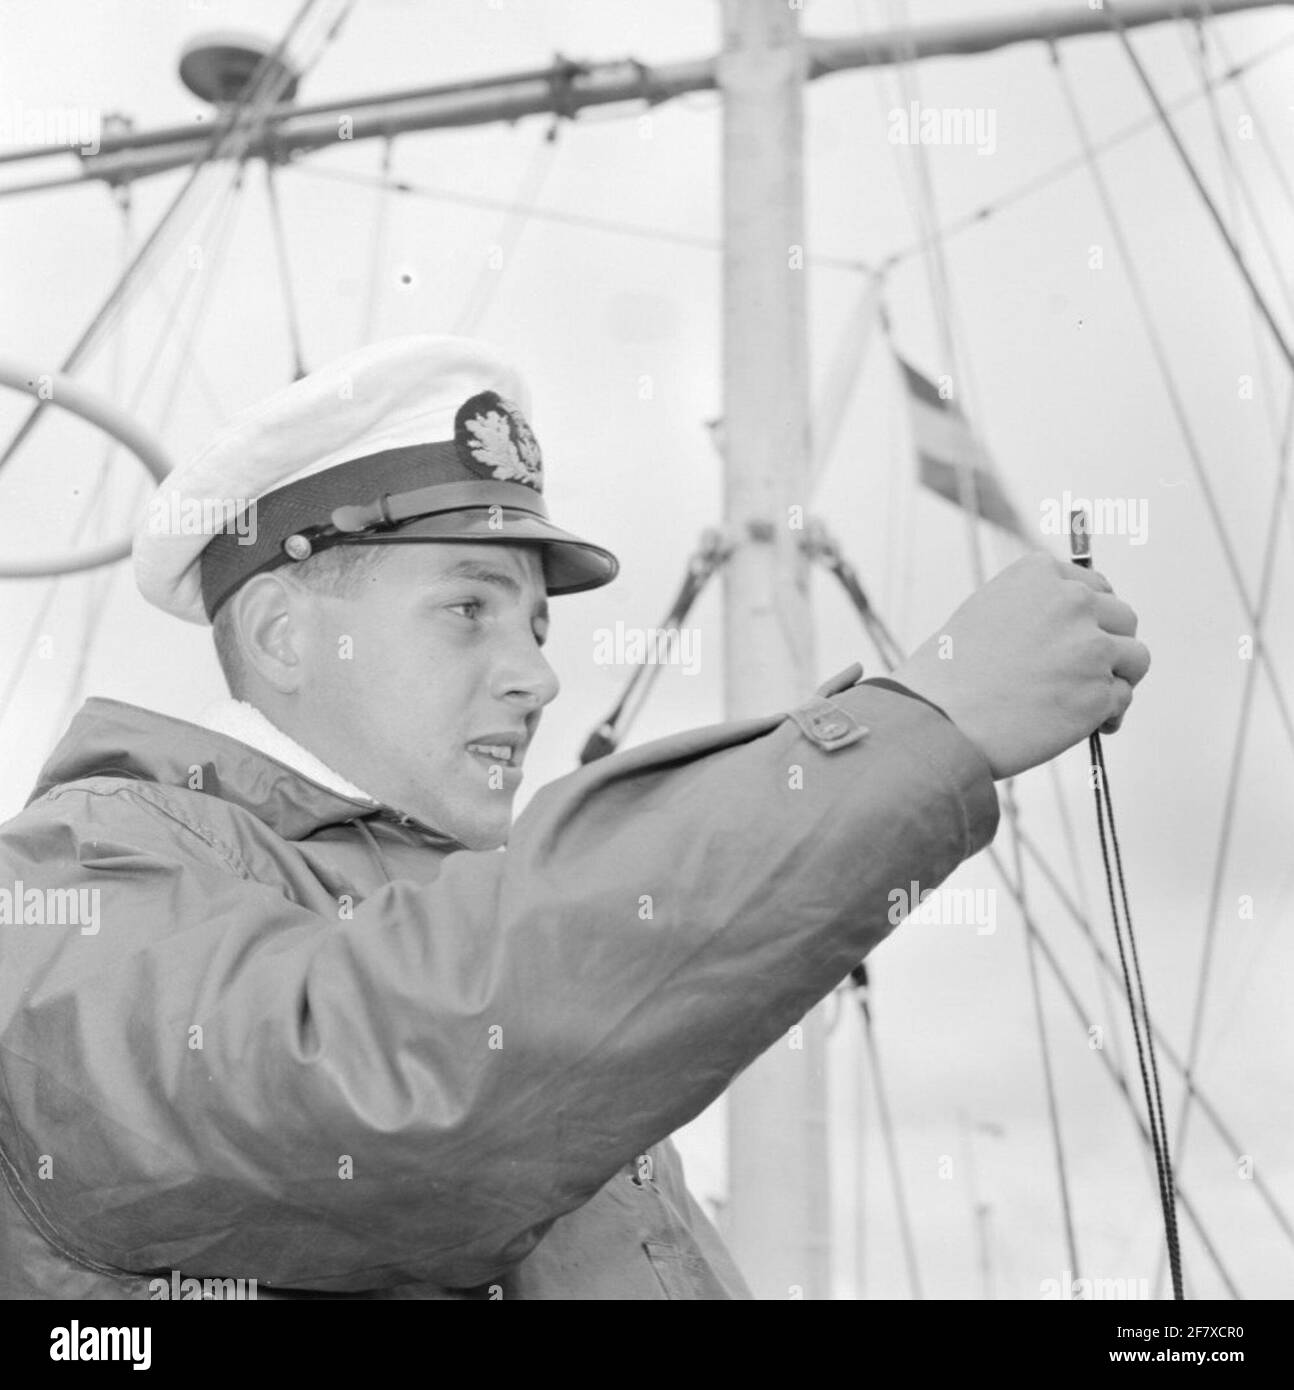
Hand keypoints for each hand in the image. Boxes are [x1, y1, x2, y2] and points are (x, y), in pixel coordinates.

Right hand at [889, 552, 1149, 779]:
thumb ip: (1037, 609)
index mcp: (1041, 573)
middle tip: (1083, 674)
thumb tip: (1087, 627)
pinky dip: (1106, 714)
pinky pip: (1122, 699)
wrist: (935, 718)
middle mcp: (1072, 601)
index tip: (1077, 640)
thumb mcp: (989, 614)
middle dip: (1109, 646)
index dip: (1092, 618)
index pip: (1096, 587)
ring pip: (1135, 659)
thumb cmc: (950, 673)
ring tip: (1085, 700)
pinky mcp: (1099, 693)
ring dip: (1115, 678)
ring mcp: (1090, 647)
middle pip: (1124, 619)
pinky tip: (1079, 725)